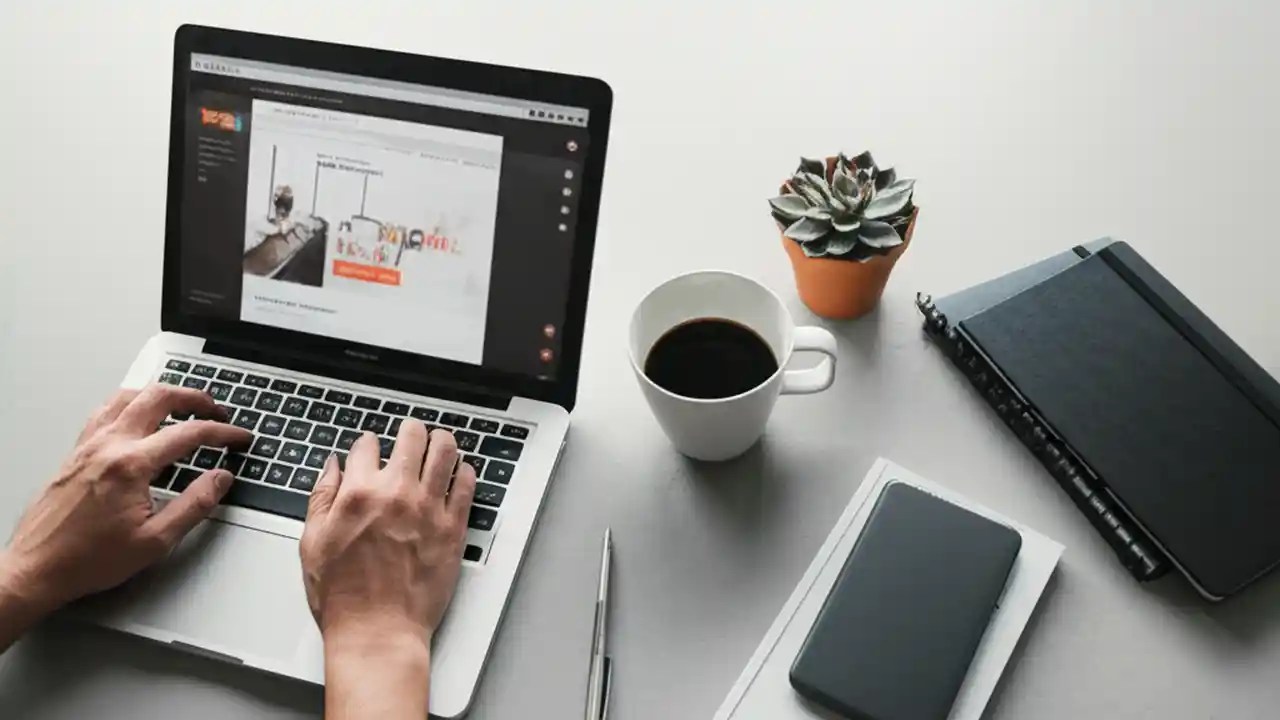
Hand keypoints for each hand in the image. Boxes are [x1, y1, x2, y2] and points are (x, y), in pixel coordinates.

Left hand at [0, 385, 251, 639]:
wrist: (37, 569)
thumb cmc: (88, 560)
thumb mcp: (155, 541)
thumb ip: (194, 505)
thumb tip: (220, 479)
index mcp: (131, 466)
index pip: (189, 433)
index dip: (223, 433)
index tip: (239, 437)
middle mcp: (108, 447)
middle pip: (158, 398)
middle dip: (194, 398)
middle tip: (216, 410)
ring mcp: (88, 446)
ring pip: (128, 396)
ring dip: (160, 394)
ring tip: (181, 404)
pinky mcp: (75, 453)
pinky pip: (105, 411)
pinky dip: (130, 403)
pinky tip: (138, 415)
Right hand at [300, 422, 475, 644]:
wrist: (377, 630)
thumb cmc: (343, 596)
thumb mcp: (312, 542)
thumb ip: (322, 497)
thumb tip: (332, 465)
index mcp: (358, 494)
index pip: (367, 445)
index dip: (368, 445)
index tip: (371, 450)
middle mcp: (396, 494)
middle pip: (412, 436)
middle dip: (410, 431)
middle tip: (411, 436)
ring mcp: (429, 509)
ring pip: (445, 451)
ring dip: (442, 442)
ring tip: (440, 444)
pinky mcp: (453, 528)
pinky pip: (467, 485)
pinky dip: (464, 472)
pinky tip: (460, 473)